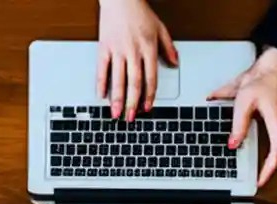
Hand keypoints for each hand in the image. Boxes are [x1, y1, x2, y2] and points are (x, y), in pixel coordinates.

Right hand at [97, 0, 176, 120]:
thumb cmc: (140, 13)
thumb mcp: (160, 28)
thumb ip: (168, 47)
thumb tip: (175, 63)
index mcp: (148, 48)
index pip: (150, 77)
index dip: (149, 94)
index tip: (147, 107)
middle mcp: (133, 51)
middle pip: (134, 82)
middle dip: (132, 102)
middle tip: (131, 117)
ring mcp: (117, 51)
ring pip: (118, 79)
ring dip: (117, 99)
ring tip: (116, 113)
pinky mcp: (104, 49)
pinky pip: (102, 70)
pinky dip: (101, 84)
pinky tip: (101, 95)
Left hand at [208, 47, 276, 186]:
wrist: (267, 69)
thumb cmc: (259, 81)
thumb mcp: (243, 102)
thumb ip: (238, 124)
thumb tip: (233, 144)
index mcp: (275, 120)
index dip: (271, 166)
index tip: (263, 178)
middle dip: (272, 169)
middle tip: (261, 182)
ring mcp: (276, 124)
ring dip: (271, 162)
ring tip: (262, 175)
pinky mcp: (271, 122)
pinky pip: (273, 141)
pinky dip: (269, 153)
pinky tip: (261, 159)